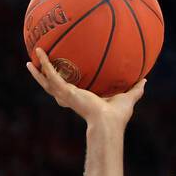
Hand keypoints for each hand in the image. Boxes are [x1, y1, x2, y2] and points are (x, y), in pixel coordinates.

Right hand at [27, 47, 145, 128]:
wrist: (109, 123)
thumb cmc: (118, 116)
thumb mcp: (128, 97)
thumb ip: (136, 89)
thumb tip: (145, 79)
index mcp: (83, 99)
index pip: (71, 92)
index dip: (65, 86)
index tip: (62, 77)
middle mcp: (71, 98)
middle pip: (53, 87)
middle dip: (45, 78)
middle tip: (38, 68)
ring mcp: (66, 96)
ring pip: (46, 82)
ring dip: (38, 71)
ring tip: (29, 61)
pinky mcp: (65, 92)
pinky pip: (51, 75)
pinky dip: (44, 63)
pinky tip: (38, 52)